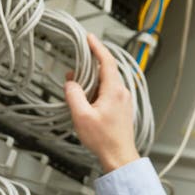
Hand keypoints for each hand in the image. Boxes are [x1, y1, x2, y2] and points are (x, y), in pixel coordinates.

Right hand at [65, 33, 139, 172]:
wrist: (120, 157)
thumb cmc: (104, 140)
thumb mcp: (81, 116)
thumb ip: (74, 95)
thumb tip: (70, 83)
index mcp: (114, 90)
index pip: (107, 61)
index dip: (97, 47)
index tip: (89, 38)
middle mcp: (122, 93)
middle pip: (107, 69)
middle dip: (91, 63)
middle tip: (77, 61)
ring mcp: (124, 101)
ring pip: (107, 81)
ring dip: (92, 78)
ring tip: (77, 82)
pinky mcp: (122, 109)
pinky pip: (109, 91)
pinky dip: (97, 88)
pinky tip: (87, 96)